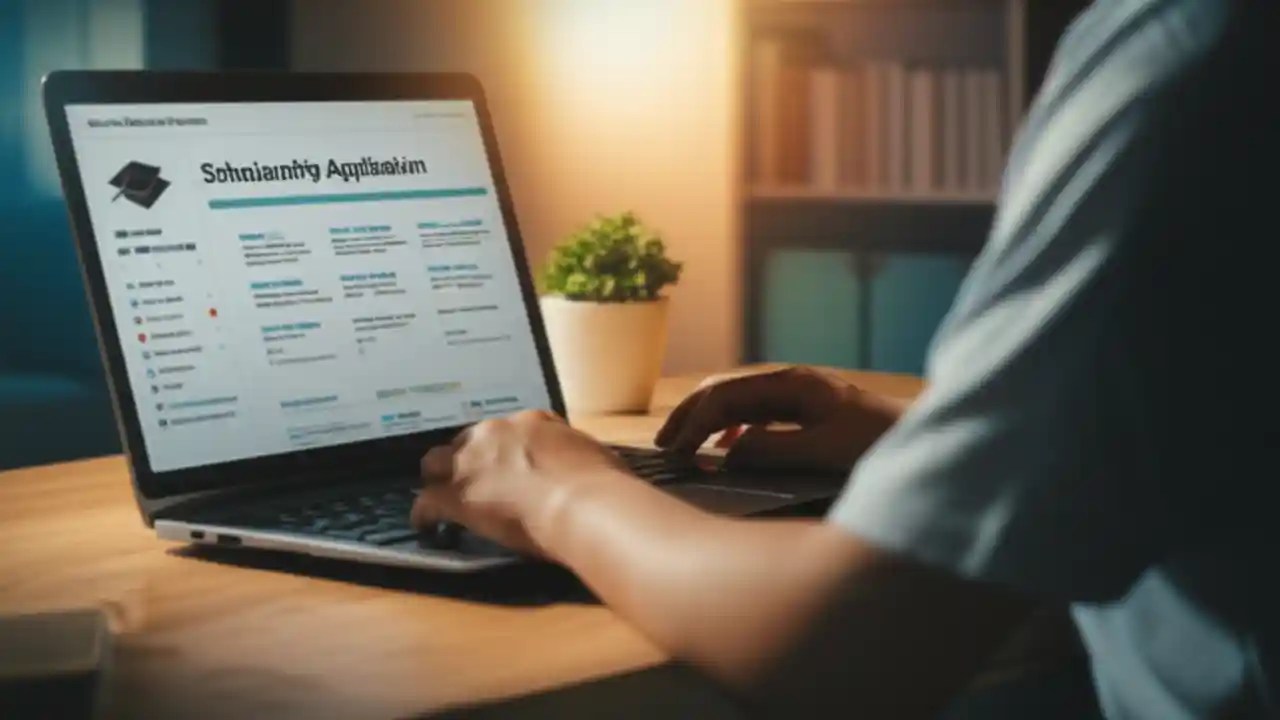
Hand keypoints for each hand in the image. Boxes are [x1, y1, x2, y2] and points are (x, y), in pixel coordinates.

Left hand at [411, 409, 634, 557]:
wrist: (582, 503)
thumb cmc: (599, 482)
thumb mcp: (591, 454)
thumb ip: (572, 453)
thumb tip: (577, 463)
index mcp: (529, 422)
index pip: (503, 431)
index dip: (501, 450)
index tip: (507, 466)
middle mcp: (494, 433)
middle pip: (464, 442)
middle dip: (465, 460)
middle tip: (474, 482)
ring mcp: (471, 463)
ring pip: (435, 464)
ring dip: (439, 480)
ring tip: (443, 498)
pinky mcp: (455, 495)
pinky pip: (426, 503)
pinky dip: (426, 515)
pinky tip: (428, 526)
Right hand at [655, 366, 904, 473]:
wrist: (934, 443)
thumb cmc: (883, 446)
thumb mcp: (825, 452)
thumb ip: (773, 450)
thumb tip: (725, 451)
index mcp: (792, 385)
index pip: (725, 396)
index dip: (693, 422)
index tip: (673, 452)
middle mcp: (793, 385)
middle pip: (726, 392)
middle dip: (691, 416)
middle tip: (662, 446)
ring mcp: (803, 398)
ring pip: (740, 404)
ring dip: (708, 423)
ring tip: (683, 447)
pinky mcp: (813, 415)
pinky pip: (759, 416)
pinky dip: (733, 429)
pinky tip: (728, 448)